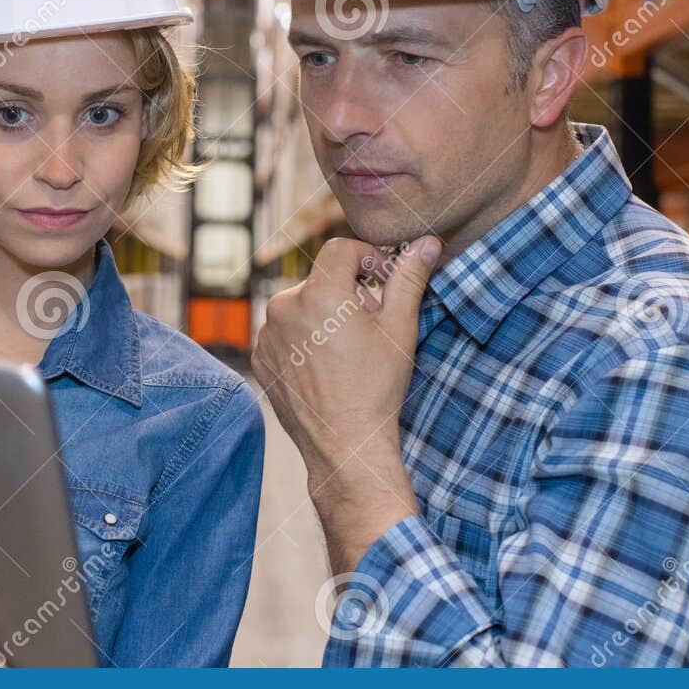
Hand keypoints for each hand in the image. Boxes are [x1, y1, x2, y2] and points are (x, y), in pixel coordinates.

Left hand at [251, 235, 439, 572]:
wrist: (345, 445)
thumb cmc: (376, 386)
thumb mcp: (400, 328)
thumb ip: (409, 278)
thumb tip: (427, 242)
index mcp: (317, 292)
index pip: (340, 249)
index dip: (367, 257)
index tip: (383, 279)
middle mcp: (283, 307)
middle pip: (321, 279)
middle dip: (347, 292)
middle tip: (371, 325)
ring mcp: (266, 335)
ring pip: (301, 305)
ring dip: (324, 315)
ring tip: (348, 350)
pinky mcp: (261, 358)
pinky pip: (284, 332)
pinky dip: (304, 339)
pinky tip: (326, 366)